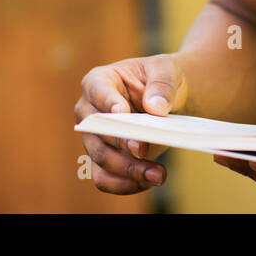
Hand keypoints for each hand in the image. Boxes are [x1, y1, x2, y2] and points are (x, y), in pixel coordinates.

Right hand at [75, 53, 187, 194]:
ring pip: (101, 159)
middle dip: (121, 142)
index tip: (121, 112)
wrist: (165, 101)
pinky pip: (105, 179)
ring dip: (128, 170)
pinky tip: (148, 181)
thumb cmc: (160, 80)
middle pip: (97, 131)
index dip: (108, 102)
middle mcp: (89, 111)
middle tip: (144, 148)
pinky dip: (125, 185)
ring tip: (158, 174)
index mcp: (99, 81)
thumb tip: (155, 108)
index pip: (97, 91)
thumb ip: (162, 85)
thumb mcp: (167, 70)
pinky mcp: (103, 161)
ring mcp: (93, 139)